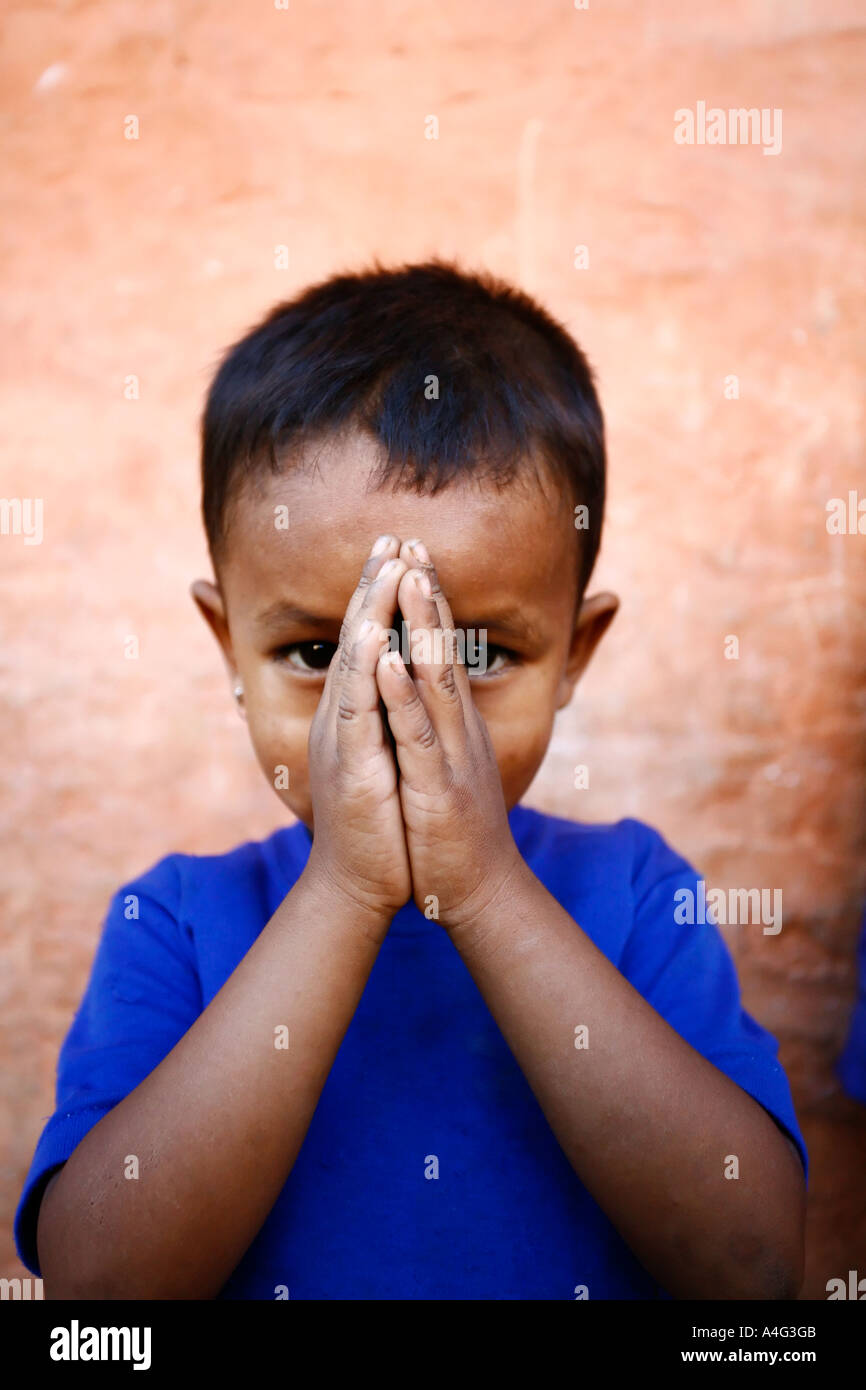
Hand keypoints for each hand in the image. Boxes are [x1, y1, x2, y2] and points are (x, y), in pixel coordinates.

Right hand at [302, 535, 411, 934]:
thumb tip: (393, 679)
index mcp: (357, 712)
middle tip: (392, 535)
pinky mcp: (352, 770)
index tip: (399, 548)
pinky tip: (372, 638)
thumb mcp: (382, 756)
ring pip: (355, 665)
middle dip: (375, 586)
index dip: (381, 594)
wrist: (359, 884)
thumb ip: (384, 714)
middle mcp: (345, 718)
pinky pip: (357, 714)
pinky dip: (365, 674)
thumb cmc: (376, 822)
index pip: (369, 640)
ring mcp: (345, 741)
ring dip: (369, 613)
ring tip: (386, 566)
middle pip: (358, 639)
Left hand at [373, 539, 525, 932]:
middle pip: (444, 648)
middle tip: (411, 540)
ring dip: (422, 625)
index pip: (442, 649)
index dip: (429, 601)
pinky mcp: (438, 788)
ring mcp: (453, 755)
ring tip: (407, 576)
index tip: (412, 553)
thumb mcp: (447, 765)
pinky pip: (418, 734)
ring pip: (437, 679)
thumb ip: (437, 725)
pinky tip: (387, 658)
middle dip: (428, 593)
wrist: (479, 891)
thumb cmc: (454, 829)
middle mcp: (460, 728)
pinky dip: (403, 693)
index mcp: (456, 723)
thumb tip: (424, 691)